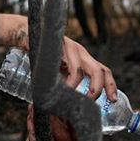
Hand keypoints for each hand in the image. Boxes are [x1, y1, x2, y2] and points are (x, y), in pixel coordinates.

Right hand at [0, 13, 116, 100]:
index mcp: (84, 59)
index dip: (110, 85)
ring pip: (81, 70)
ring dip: (77, 88)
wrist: (26, 33)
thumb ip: (63, 84)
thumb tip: (64, 107)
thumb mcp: (57, 70)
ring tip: (70, 101)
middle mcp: (81, 53)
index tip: (113, 100)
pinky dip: (66, 82)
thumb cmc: (41, 56)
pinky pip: (65, 66)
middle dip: (99, 88)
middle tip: (91, 102)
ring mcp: (70, 49)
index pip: (103, 70)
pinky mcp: (58, 47)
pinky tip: (60, 90)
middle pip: (99, 70)